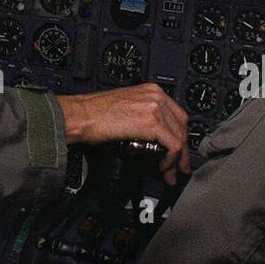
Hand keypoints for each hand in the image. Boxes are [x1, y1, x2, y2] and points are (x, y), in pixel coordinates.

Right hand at [56, 84, 190, 184]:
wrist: (82, 115)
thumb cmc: (95, 113)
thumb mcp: (127, 107)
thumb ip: (144, 115)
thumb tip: (154, 136)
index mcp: (151, 91)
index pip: (177, 115)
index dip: (181, 136)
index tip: (180, 150)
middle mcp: (156, 96)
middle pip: (181, 127)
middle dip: (182, 150)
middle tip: (179, 167)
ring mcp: (155, 108)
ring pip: (179, 138)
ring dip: (176, 159)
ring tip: (168, 173)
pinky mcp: (151, 123)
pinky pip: (172, 145)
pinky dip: (170, 159)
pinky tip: (162, 166)